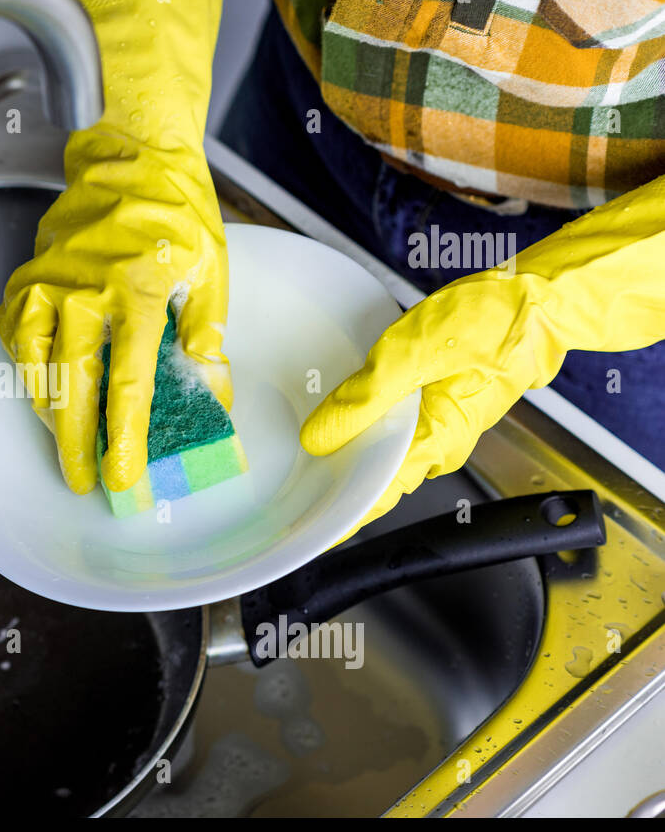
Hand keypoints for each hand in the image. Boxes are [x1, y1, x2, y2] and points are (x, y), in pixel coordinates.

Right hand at [0, 0, 233, 494]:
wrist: (129, 155)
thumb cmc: (176, 212)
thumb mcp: (211, 270)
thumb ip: (206, 335)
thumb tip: (210, 397)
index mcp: (137, 291)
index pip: (128, 384)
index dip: (124, 439)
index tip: (124, 479)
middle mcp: (85, 291)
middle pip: (73, 386)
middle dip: (75, 444)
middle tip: (82, 482)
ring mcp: (49, 284)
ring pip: (36, 366)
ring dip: (48, 414)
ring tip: (64, 446)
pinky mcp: (28, 278)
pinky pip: (16, 337)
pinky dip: (26, 370)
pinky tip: (42, 391)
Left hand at [300, 270, 565, 534]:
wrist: (540, 300)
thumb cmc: (491, 323)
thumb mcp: (413, 354)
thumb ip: (365, 398)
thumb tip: (320, 438)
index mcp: (433, 441)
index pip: (377, 497)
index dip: (340, 516)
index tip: (306, 531)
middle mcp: (439, 442)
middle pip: (377, 477)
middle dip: (337, 484)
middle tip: (292, 486)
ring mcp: (442, 424)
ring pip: (385, 451)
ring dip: (350, 451)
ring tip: (305, 453)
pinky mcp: (441, 402)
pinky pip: (396, 426)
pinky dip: (368, 424)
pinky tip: (343, 411)